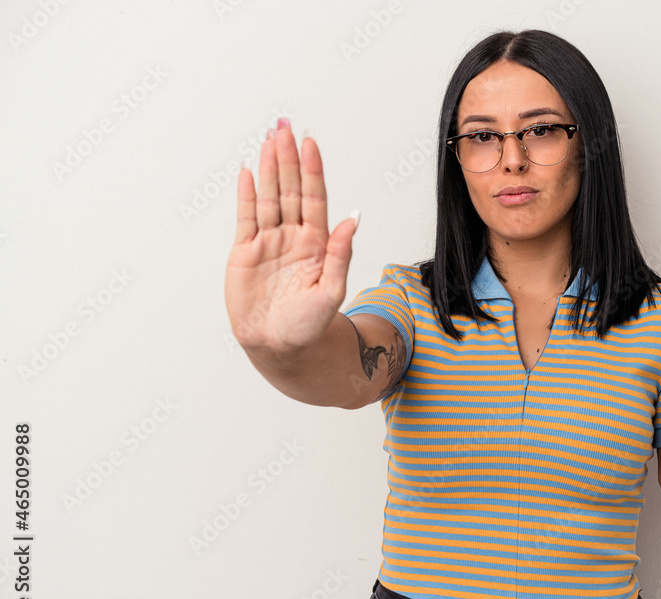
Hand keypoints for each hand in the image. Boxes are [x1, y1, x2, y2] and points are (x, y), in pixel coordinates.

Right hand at [224, 119, 358, 352]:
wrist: (280, 346)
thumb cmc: (309, 324)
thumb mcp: (331, 290)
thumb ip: (340, 253)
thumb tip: (354, 218)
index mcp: (317, 243)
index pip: (314, 198)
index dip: (312, 170)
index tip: (310, 143)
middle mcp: (293, 236)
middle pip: (290, 190)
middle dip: (288, 159)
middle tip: (285, 128)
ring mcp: (269, 242)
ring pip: (269, 197)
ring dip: (269, 169)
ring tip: (269, 139)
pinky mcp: (245, 252)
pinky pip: (246, 217)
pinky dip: (247, 195)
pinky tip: (249, 172)